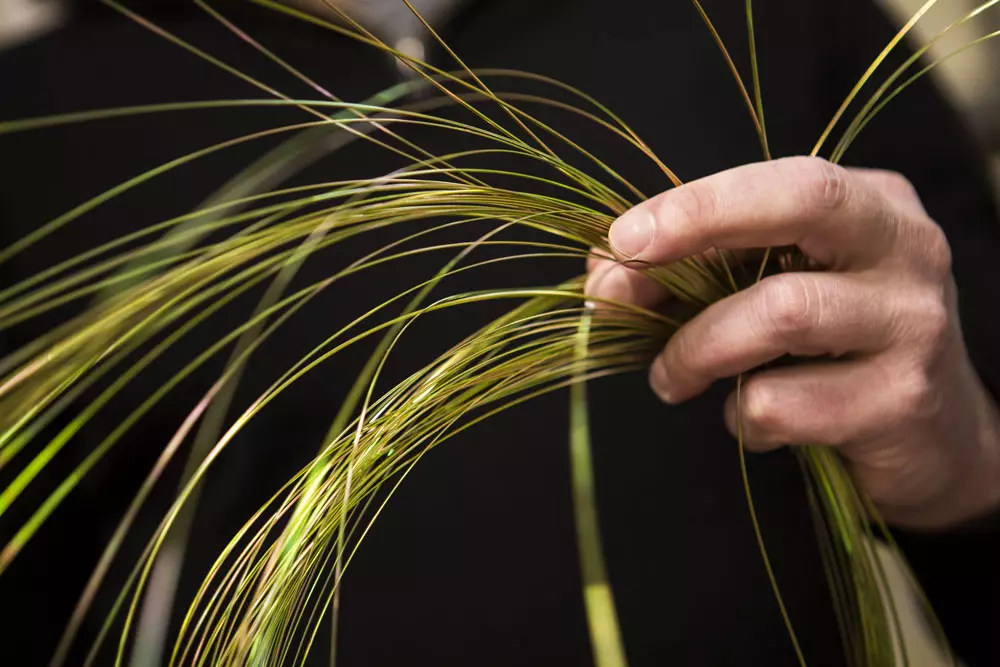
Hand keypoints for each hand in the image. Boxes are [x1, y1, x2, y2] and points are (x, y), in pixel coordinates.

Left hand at [585, 156, 999, 530]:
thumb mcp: (771, 288)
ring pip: (782, 312)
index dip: (696, 202)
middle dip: (699, 228)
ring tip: (671, 377)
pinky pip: (784, 402)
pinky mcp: (902, 402)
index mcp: (871, 204)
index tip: (622, 236)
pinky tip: (753, 418)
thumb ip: (696, 268)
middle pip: (806, 203)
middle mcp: (906, 248)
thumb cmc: (832, 350)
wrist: (935, 440)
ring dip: (698, 349)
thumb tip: (604, 274)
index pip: (784, 180)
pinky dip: (742, 414)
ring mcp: (912, 323)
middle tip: (623, 281)